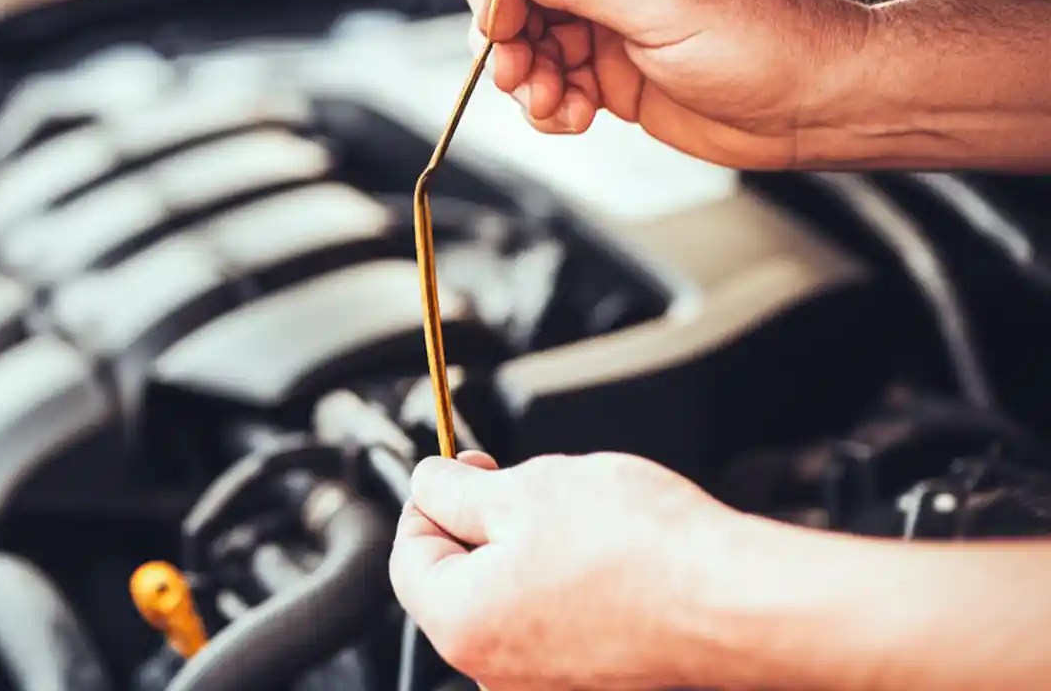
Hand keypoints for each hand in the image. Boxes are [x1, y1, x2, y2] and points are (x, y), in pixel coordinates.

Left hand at [389, 450, 746, 689]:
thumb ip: (457, 490)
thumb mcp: (526, 490)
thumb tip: (428, 484)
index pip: (408, 557)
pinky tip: (598, 557)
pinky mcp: (587, 683)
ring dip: (523, 553)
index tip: (458, 470)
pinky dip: (560, 587)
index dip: (429, 502)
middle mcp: (493, 671)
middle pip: (456, 583)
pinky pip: (549, 625)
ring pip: (506, 601)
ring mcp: (542, 685)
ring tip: (572, 518)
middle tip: (516, 483)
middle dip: (480, 525)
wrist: (731, 600)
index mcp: (461, 623)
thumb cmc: (639, 549)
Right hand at [463, 0, 873, 167]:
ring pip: (530, 50)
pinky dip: (551, 108)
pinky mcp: (612, 75)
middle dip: (509, 45)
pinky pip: (555, 88)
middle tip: (522, 78)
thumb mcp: (655, 1)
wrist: (807, 106)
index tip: (499, 30)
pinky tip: (574, 116)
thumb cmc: (760, 43)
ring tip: (558, 106)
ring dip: (529, 84)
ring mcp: (608, 28)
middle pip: (517, 3)